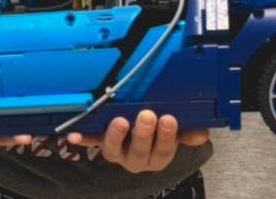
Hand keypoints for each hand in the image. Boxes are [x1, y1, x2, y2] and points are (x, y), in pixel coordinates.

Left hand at [67, 110, 208, 172]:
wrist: (144, 139)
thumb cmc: (162, 133)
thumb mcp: (178, 133)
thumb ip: (188, 132)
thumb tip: (202, 133)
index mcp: (158, 156)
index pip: (164, 151)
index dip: (167, 137)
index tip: (169, 119)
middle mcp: (137, 159)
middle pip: (140, 151)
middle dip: (143, 134)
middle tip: (147, 115)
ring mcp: (118, 152)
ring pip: (114, 151)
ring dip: (116, 136)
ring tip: (119, 121)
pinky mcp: (102, 143)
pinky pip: (92, 142)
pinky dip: (83, 139)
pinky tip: (74, 136)